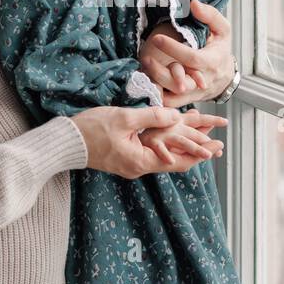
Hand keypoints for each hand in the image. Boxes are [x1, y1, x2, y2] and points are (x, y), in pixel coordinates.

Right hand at [68, 106, 227, 178]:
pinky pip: (152, 157)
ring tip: (201, 147)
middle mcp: (138, 168)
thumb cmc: (91, 129)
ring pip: (164, 160)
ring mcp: (131, 166)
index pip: (177, 160)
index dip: (198, 152)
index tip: (216, 147)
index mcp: (141, 160)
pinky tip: (173, 146)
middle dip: (196, 154)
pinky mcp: (125, 160)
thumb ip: (151, 117)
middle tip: (217, 148)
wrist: (66, 143)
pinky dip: (167, 151)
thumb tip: (175, 115)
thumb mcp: (124, 118)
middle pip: (174, 163)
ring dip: (182, 152)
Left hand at [140, 0, 234, 107]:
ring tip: (142, 71)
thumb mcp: (222, 30)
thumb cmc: (220, 49)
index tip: (157, 38)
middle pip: (179, 83)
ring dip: (155, 86)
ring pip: (172, 97)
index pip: (191, 58)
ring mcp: (193, 93)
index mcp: (212, 62)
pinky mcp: (184, 100)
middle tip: (145, 58)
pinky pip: (168, 103)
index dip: (173, 49)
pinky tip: (145, 83)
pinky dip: (156, 96)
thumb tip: (193, 4)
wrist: (225, 77)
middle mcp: (202, 81)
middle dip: (160, 72)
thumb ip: (210, 15)